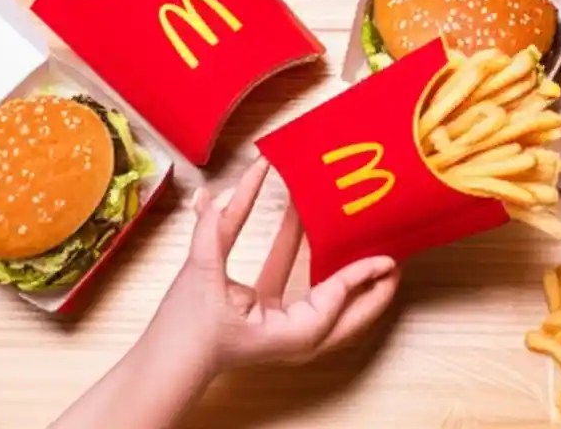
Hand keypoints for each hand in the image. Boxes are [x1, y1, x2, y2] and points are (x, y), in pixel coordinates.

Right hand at [147, 159, 399, 374]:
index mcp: (290, 332)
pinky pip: (300, 286)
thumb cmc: (184, 331)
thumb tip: (217, 194)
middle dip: (375, 289)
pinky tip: (298, 220)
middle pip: (350, 313)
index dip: (360, 273)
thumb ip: (212, 231)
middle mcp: (295, 335)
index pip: (335, 295)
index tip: (386, 256)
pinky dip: (305, 259)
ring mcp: (285, 328)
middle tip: (396, 261)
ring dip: (350, 277)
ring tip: (371, 251)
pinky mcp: (269, 317)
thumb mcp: (199, 275)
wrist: (164, 365)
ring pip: (332, 302)